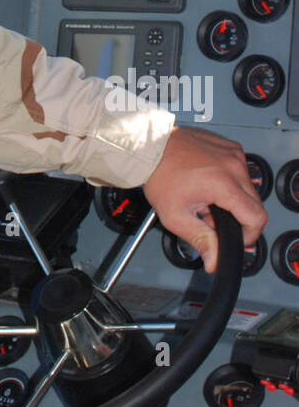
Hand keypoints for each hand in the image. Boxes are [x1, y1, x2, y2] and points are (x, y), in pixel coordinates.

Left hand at [142, 126, 266, 272]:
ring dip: (234, 198)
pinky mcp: (228, 146)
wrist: (149, 147)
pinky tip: (208, 182)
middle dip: (238, 218)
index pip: (257, 218)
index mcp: (224, 184)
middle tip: (211, 218)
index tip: (236, 237)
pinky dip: (229, 179)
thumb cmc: (159, 174)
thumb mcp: (176, 216)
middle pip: (255, 204)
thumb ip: (201, 241)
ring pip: (248, 187)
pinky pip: (239, 169)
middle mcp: (233, 165)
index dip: (249, 235)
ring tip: (206, 198)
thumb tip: (214, 261)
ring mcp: (232, 153)